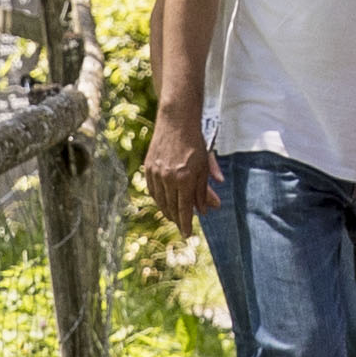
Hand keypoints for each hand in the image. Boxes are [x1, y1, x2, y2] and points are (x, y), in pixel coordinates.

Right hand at [136, 109, 207, 230]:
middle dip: (177, 219)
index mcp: (185, 179)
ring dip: (168, 211)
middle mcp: (168, 178)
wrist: (177, 121)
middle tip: (182, 225)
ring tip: (174, 216)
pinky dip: (159, 199)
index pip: (185, 209)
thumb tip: (207, 210)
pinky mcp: (148, 168)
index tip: (187, 235)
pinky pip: (152, 190)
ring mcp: (156, 173)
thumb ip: (204, 190)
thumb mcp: (204, 166)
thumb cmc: (195, 142)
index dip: (186, 224)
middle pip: (171, 208)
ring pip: (160, 201)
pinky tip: (164, 202)